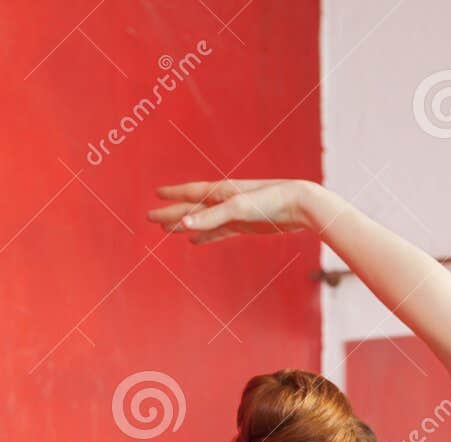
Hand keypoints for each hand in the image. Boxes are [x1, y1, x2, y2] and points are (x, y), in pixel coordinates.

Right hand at [148, 179, 331, 243]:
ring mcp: (234, 214)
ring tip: (168, 230)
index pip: (190, 193)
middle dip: (172, 213)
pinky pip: (218, 232)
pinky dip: (205, 236)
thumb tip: (184, 225)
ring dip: (185, 225)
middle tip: (151, 218)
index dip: (173, 195)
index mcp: (221, 191)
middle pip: (192, 209)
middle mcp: (225, 201)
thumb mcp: (238, 208)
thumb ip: (211, 218)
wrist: (299, 205)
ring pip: (202, 221)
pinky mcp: (244, 226)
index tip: (156, 194)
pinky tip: (195, 240)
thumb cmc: (270, 200)